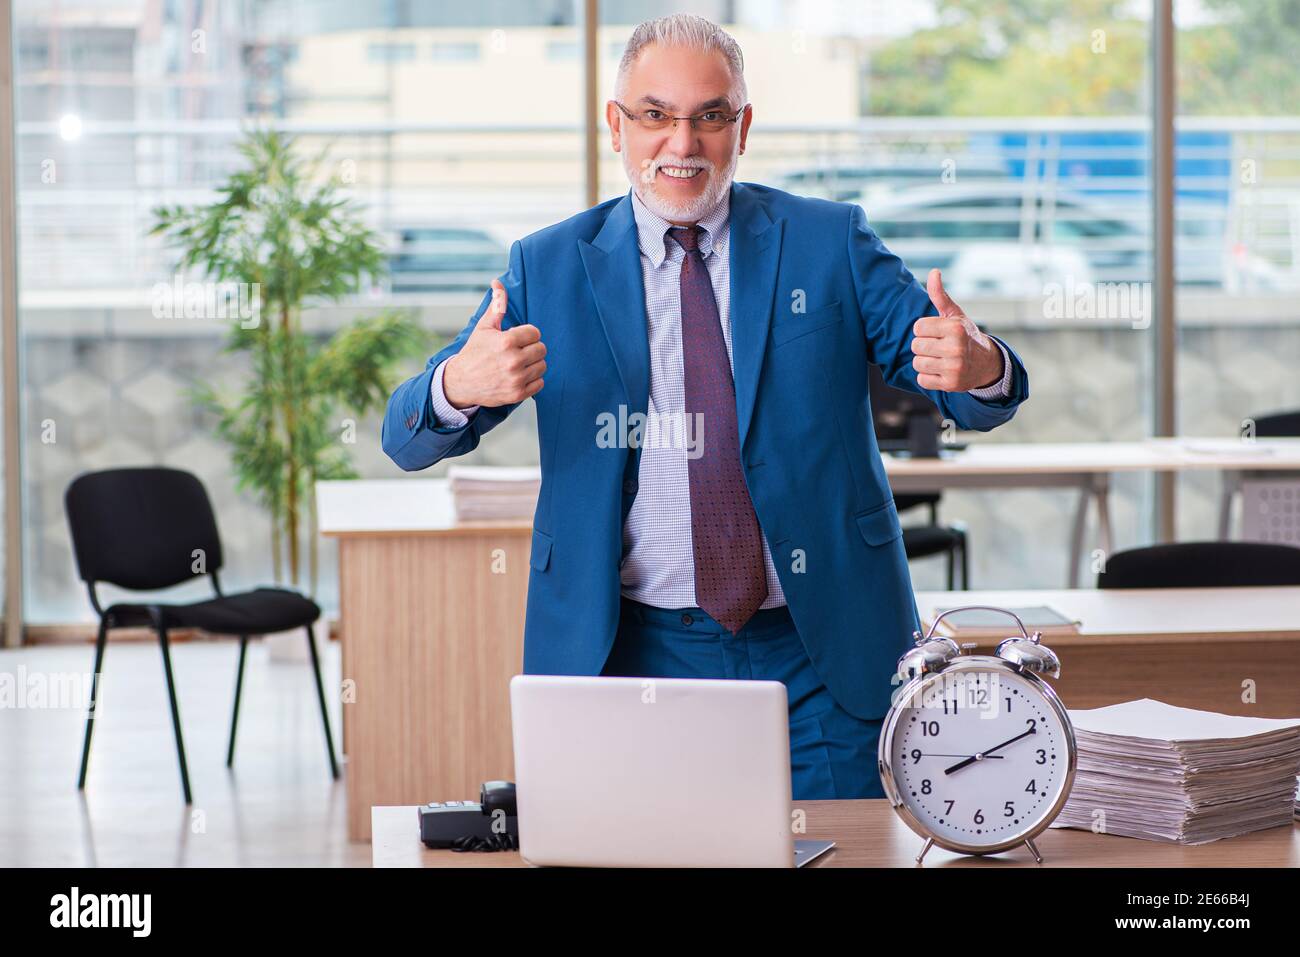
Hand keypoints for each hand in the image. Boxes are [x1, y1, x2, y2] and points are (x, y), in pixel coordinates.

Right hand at [442, 279, 545, 408]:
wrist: (461, 382)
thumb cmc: (474, 352)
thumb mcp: (484, 327)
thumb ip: (496, 306)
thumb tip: (498, 282)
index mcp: (506, 341)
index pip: (536, 333)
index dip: (527, 334)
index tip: (516, 339)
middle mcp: (513, 360)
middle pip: (541, 349)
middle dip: (531, 348)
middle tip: (517, 351)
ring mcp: (516, 379)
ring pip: (542, 366)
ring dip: (533, 364)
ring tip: (518, 364)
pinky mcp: (518, 394)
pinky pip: (540, 383)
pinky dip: (533, 380)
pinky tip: (519, 376)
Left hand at [910, 269, 1002, 391]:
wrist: (985, 364)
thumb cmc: (964, 335)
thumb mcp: (954, 315)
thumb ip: (940, 295)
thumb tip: (934, 272)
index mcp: (955, 328)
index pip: (918, 327)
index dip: (925, 330)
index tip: (937, 333)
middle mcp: (956, 348)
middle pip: (915, 346)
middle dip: (924, 346)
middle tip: (939, 347)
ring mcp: (954, 368)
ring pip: (917, 363)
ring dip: (925, 362)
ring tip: (940, 359)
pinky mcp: (950, 384)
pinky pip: (922, 380)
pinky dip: (928, 377)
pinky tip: (941, 371)